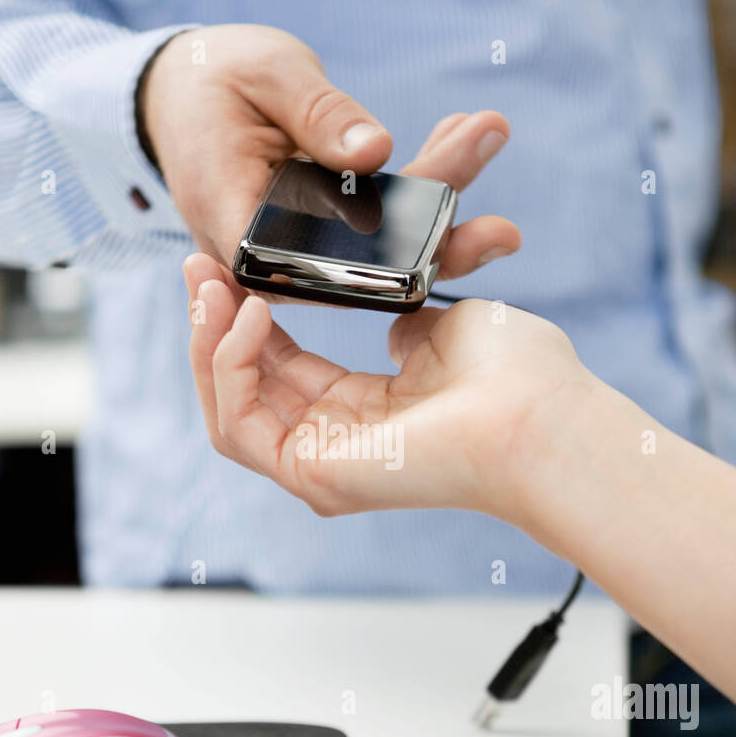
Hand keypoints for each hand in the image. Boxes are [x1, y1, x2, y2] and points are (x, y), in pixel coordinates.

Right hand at [139, 25, 518, 286]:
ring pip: (382, 246)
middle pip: (362, 268)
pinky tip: (469, 133)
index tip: (444, 239)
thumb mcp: (263, 75)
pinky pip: (381, 218)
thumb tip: (377, 152)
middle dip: (437, 242)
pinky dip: (425, 181)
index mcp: (236, 227)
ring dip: (442, 200)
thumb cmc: (212, 78)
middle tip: (505, 229)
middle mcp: (269, 256)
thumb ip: (316, 113)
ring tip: (491, 137)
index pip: (314, 270)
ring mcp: (300, 247)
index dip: (383, 267)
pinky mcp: (326, 229)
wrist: (183, 89)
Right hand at [186, 281, 602, 528]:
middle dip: (211, 321)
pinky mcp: (311, 474)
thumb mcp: (442, 330)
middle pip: (242, 387)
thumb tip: (393, 318)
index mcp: (365, 416)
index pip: (282, 368)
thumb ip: (404, 327)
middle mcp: (335, 447)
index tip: (228, 263)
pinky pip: (238, 419)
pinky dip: (229, 363)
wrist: (538, 412)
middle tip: (197, 263)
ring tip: (209, 283)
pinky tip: (249, 311)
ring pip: (227, 407)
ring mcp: (319, 466)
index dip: (249, 316)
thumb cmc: (515, 374)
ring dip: (207, 340)